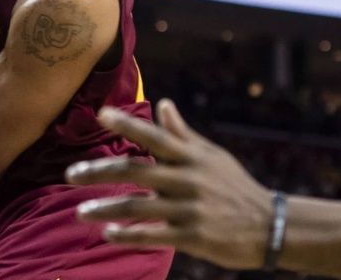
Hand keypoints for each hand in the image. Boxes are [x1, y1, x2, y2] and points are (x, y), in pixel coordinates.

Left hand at [65, 99, 272, 270]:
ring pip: (138, 207)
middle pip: (135, 171)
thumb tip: (162, 103)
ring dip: (105, 209)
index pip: (154, 136)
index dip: (128, 124)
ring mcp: (190, 208)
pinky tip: (109, 235)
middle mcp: (187, 179)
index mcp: (190, 157)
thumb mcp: (211, 156)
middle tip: (70, 175)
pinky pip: (153, 235)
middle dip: (100, 171)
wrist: (270, 226)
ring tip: (80, 212)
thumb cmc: (234, 186)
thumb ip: (182, 134)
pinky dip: (128, 236)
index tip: (101, 114)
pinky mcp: (193, 236)